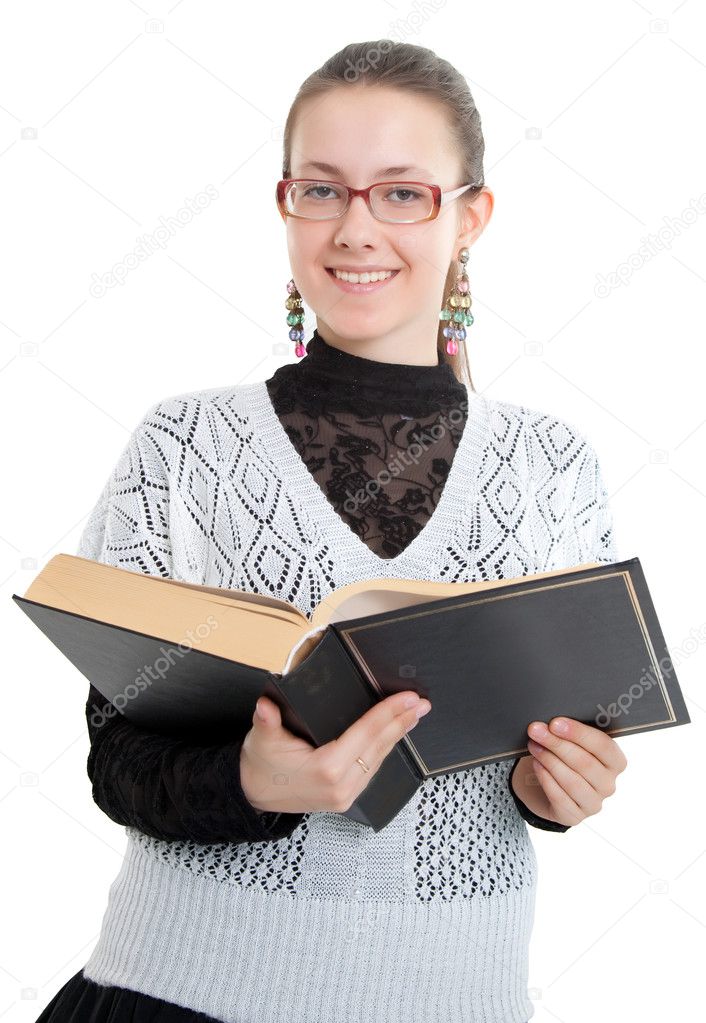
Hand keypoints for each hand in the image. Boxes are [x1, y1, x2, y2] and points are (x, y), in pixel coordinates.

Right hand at [240, 691, 431, 815]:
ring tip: (413, 715)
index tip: (407, 698)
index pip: (365, 734)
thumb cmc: (260, 766)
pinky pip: (371, 770)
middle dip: (402, 722)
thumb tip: (265, 705)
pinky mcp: (345, 798)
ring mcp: (345, 796)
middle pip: (378, 747)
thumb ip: (266, 720)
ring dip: (397, 736)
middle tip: (421, 703)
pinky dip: (383, 750)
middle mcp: (340, 786)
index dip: (388, 713)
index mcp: (325, 769)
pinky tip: (393, 736)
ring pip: (378, 760)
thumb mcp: (262, 739)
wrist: (252, 795)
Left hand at [511, 717, 627, 826]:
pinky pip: (560, 798)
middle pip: (584, 762)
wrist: (553, 785)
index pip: (603, 745)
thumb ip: (570, 732)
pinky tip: (537, 765)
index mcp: (615, 761)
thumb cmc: (566, 757)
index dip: (578, 733)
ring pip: (572, 781)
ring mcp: (594, 803)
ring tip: (534, 746)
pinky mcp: (575, 816)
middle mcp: (608, 784)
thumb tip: (551, 722)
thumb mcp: (573, 743)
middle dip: (557, 744)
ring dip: (549, 760)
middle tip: (536, 730)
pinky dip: (546, 779)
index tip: (555, 723)